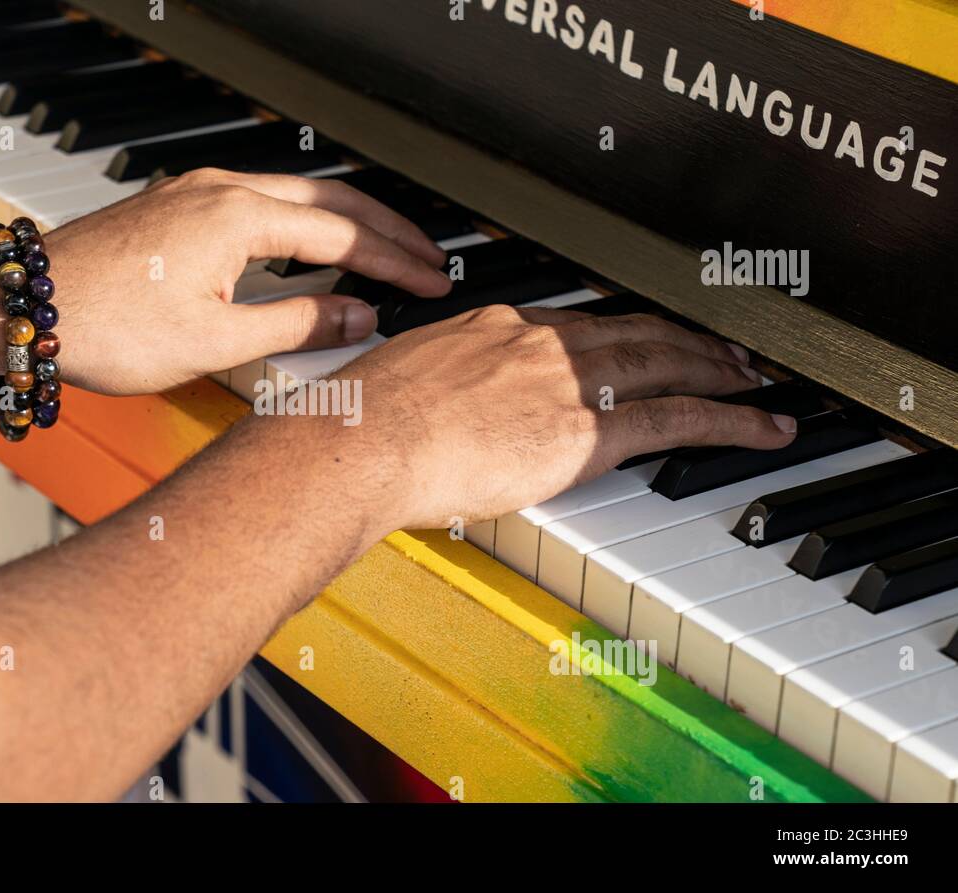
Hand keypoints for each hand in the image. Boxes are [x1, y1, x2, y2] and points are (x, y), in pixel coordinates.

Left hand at [41, 169, 450, 394]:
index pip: (344, 238)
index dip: (396, 262)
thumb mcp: (215, 342)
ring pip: (294, 197)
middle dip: (386, 229)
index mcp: (238, 217)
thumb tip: (360, 315)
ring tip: (385, 253)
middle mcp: (221, 190)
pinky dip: (301, 225)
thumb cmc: (105, 327)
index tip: (434, 281)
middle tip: (429, 257)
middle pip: (330, 201)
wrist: (22, 308)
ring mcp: (195, 193)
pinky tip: (310, 251)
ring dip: (345, 224)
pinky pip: (259, 204)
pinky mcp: (175, 206)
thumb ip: (298, 325)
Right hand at [332, 304, 796, 530]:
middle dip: (689, 340)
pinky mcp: (586, 432)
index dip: (623, 331)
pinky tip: (761, 426)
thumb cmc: (366, 418)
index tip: (641, 338)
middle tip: (726, 349)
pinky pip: (678, 420)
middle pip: (637, 333)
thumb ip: (436, 383)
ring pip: (668, 365)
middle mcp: (543, 344)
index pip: (580, 325)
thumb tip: (433, 404)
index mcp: (498, 327)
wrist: (367, 439)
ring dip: (719, 370)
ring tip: (754, 380)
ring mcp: (569, 384)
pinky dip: (730, 421)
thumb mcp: (402, 378)